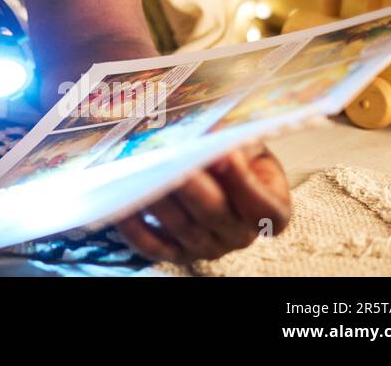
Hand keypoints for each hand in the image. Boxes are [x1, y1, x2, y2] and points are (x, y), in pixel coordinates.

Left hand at [115, 142, 291, 262]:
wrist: (211, 168)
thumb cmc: (232, 149)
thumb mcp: (244, 139)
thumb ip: (234, 138)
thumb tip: (214, 137)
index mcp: (269, 209)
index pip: (266, 209)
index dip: (245, 183)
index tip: (224, 154)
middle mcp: (239, 234)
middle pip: (215, 213)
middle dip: (191, 187)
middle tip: (170, 161)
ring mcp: (206, 247)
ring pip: (181, 227)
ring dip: (159, 200)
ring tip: (139, 174)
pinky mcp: (174, 252)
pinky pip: (152, 245)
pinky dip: (135, 227)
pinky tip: (120, 203)